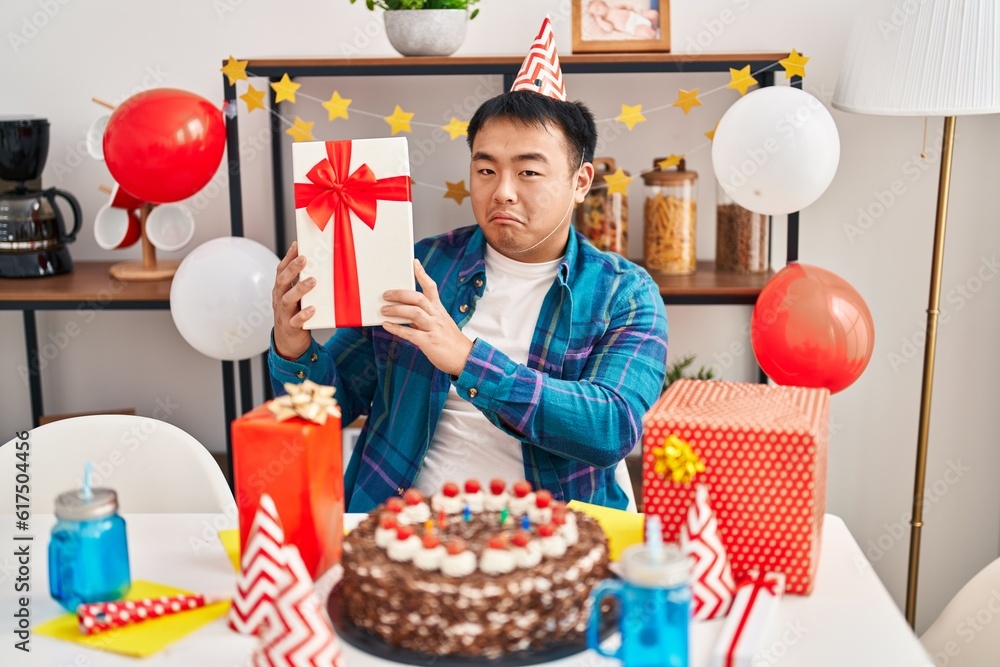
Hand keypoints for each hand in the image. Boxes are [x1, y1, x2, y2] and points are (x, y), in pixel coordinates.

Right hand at [272, 241, 315, 359]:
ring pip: (287, 299)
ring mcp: (284, 314)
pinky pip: (295, 321)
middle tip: (304, 259)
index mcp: (281, 290)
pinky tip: (312, 309)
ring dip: (300, 289)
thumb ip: (302, 282)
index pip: (281, 270)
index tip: (297, 245)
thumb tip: (316, 263)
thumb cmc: (294, 315)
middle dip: (292, 269)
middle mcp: (280, 300)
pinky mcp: (291, 328)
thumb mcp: (296, 297)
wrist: (288, 343)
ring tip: (312, 281)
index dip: (288, 257)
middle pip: (282, 281)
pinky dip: (303, 315)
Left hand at [381, 259, 473, 376]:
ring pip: (414, 313)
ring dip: (396, 310)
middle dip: (400, 294)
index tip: (413, 262)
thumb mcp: (439, 323)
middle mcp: (436, 316)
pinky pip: (410, 333)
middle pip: (418, 298)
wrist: (465, 358)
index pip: (431, 287)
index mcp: (439, 309)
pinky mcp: (429, 342)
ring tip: (383, 310)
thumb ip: (423, 316)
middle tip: (386, 294)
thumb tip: (403, 311)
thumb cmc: (449, 340)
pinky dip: (396, 329)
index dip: (421, 274)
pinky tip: (386, 326)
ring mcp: (433, 328)